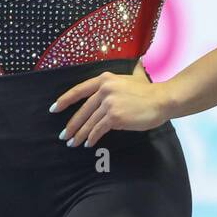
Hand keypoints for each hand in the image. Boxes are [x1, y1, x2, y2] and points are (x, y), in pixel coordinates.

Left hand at [51, 68, 169, 148]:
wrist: (162, 100)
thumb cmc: (148, 92)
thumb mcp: (131, 78)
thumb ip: (120, 78)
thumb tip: (122, 73)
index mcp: (105, 79)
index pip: (79, 90)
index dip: (64, 100)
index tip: (54, 109)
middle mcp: (104, 89)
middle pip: (82, 110)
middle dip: (72, 125)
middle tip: (64, 135)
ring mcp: (109, 103)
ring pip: (89, 122)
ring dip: (80, 135)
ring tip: (73, 143)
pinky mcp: (115, 116)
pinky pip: (99, 129)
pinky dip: (92, 138)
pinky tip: (89, 143)